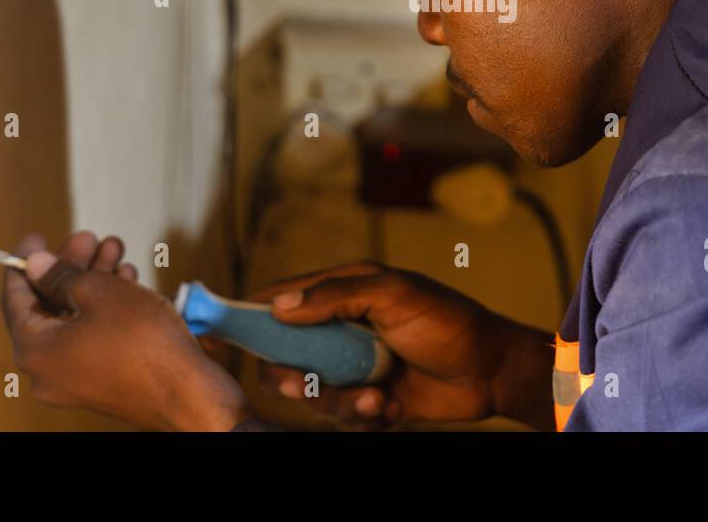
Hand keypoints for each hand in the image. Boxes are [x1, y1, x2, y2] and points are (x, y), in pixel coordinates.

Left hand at [0, 231, 250, 430]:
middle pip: (49, 307)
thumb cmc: (141, 342)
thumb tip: (36, 265)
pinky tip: (126, 281)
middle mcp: (47, 371)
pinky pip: (91, 337)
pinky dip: (103, 309)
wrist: (185, 391)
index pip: (14, 300)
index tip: (36, 238)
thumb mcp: (98, 293)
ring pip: (74, 320)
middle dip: (71, 267)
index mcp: (35, 351)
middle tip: (89, 239)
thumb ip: (60, 275)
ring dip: (93, 282)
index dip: (25, 263)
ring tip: (115, 251)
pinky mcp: (101, 382)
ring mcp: (74, 380)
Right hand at [251, 262, 554, 429]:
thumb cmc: (446, 321)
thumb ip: (336, 295)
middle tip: (298, 383)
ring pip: (312, 393)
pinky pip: (342, 415)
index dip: (251, 312)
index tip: (218, 328)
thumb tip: (279, 305)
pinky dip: (363, 416)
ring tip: (375, 400)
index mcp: (345, 291)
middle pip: (286, 354)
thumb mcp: (393, 294)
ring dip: (338, 402)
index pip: (285, 298)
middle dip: (290, 374)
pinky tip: (390, 408)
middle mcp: (343, 328)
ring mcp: (355, 365)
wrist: (490, 370)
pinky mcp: (368, 398)